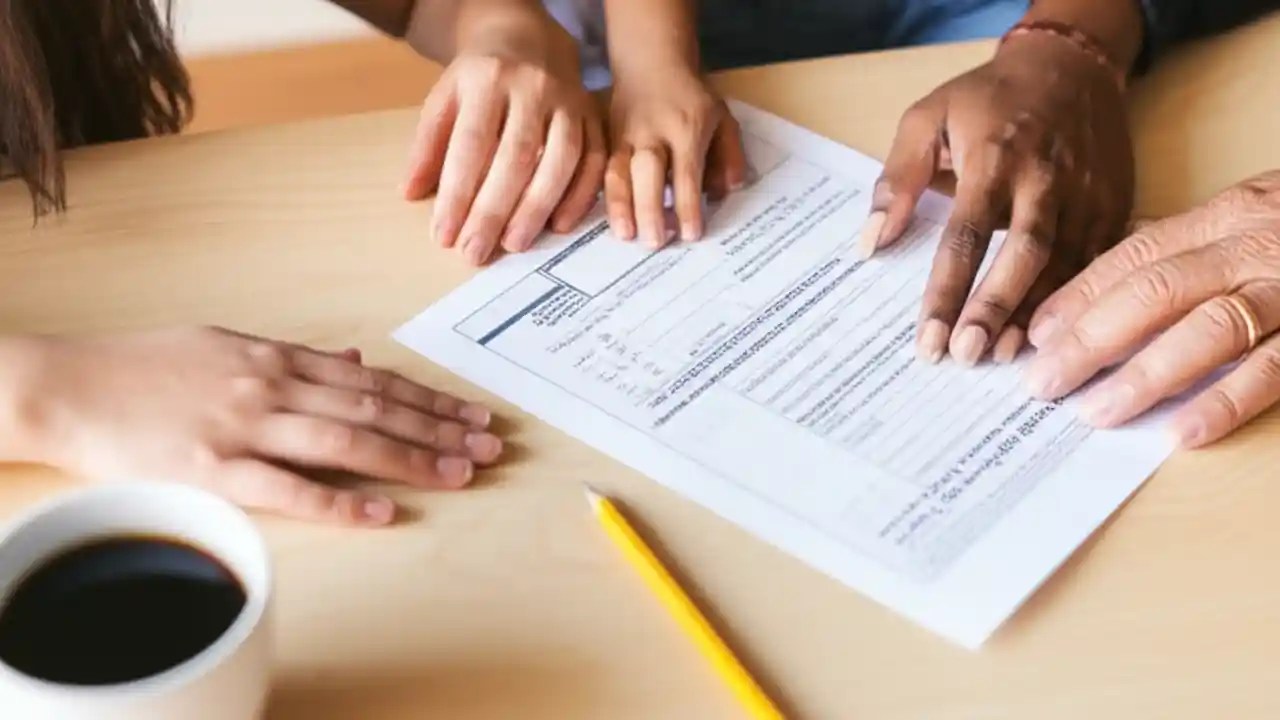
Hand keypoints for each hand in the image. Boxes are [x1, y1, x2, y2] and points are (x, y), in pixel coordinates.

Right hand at [3, 328, 502, 525]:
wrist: (70, 386)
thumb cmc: (148, 366)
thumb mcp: (227, 342)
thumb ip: (296, 355)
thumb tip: (353, 361)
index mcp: (278, 356)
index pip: (373, 382)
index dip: (429, 400)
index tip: (473, 415)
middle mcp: (273, 386)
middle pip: (374, 410)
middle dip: (439, 428)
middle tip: (490, 446)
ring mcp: (245, 427)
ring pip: (346, 442)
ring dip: (409, 458)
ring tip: (459, 473)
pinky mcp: (213, 470)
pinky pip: (287, 488)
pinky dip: (338, 502)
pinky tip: (381, 513)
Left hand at [401, 28, 605, 264]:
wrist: (527, 40)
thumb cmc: (480, 80)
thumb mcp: (445, 99)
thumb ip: (428, 145)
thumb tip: (411, 193)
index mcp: (487, 81)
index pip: (471, 143)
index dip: (458, 193)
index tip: (444, 235)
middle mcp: (532, 88)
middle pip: (517, 156)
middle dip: (494, 210)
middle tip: (476, 252)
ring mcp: (568, 102)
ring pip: (561, 159)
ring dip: (538, 207)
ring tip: (514, 244)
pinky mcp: (593, 117)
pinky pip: (593, 159)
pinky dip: (580, 196)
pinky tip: (560, 226)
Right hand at [605, 64, 747, 247]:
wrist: (651, 61)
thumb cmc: (691, 96)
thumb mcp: (722, 116)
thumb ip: (729, 154)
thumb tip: (728, 190)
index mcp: (687, 127)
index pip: (687, 173)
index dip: (688, 205)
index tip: (691, 234)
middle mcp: (653, 132)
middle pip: (648, 173)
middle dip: (650, 209)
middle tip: (656, 242)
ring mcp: (626, 135)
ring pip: (618, 172)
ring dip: (621, 207)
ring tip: (628, 237)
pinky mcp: (608, 139)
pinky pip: (603, 170)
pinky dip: (606, 197)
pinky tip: (611, 220)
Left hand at [869, 33, 1132, 364]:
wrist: (1071, 66)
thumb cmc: (987, 99)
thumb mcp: (927, 118)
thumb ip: (896, 180)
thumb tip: (871, 242)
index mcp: (995, 160)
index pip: (966, 236)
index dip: (947, 292)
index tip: (928, 340)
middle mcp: (1045, 180)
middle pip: (1025, 254)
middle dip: (996, 309)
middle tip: (967, 355)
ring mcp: (1086, 195)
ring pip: (1068, 266)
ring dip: (1039, 316)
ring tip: (1006, 359)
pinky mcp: (1114, 206)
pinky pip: (1098, 263)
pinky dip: (1079, 303)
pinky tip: (1056, 338)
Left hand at [1024, 171, 1279, 446]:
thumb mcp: (1260, 215)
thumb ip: (1194, 244)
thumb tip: (1112, 279)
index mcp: (1234, 214)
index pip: (1135, 254)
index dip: (1080, 295)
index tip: (1035, 333)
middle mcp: (1260, 244)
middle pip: (1155, 291)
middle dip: (1090, 340)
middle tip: (1042, 383)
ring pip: (1208, 328)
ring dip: (1144, 374)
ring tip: (1094, 412)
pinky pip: (1277, 368)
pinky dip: (1228, 400)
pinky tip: (1182, 432)